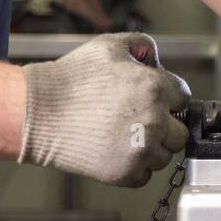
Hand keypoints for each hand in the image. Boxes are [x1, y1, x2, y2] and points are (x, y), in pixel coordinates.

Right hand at [18, 33, 189, 186]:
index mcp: (154, 87)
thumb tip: (157, 60)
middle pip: (180, 132)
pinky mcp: (125, 172)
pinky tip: (116, 152)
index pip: (183, 98)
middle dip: (165, 126)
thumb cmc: (70, 80)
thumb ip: (142, 45)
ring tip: (124, 136)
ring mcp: (141, 149)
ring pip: (164, 156)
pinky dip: (134, 168)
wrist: (38, 113)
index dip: (168, 98)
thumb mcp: (108, 45)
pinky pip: (145, 176)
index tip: (154, 102)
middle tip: (139, 121)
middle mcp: (154, 120)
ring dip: (151, 148)